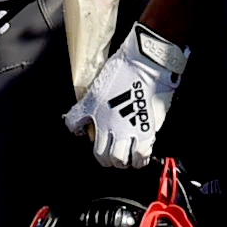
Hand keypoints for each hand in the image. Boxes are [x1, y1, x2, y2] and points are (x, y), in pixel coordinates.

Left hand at [64, 29, 187, 168]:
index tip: (102, 152)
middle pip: (111, 157)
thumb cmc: (121, 71)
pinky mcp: (149, 128)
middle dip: (111, 161)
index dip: (99, 155)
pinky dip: (142, 158)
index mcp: (99, 119)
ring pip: (127, 159)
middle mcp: (115, 127)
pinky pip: (144, 152)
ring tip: (129, 158)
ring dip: (127, 162)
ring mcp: (133, 129)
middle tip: (114, 157)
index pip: (96, 149)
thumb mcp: (92, 92)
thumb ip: (81, 113)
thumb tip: (77, 128)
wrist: (146, 64)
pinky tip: (142, 155)